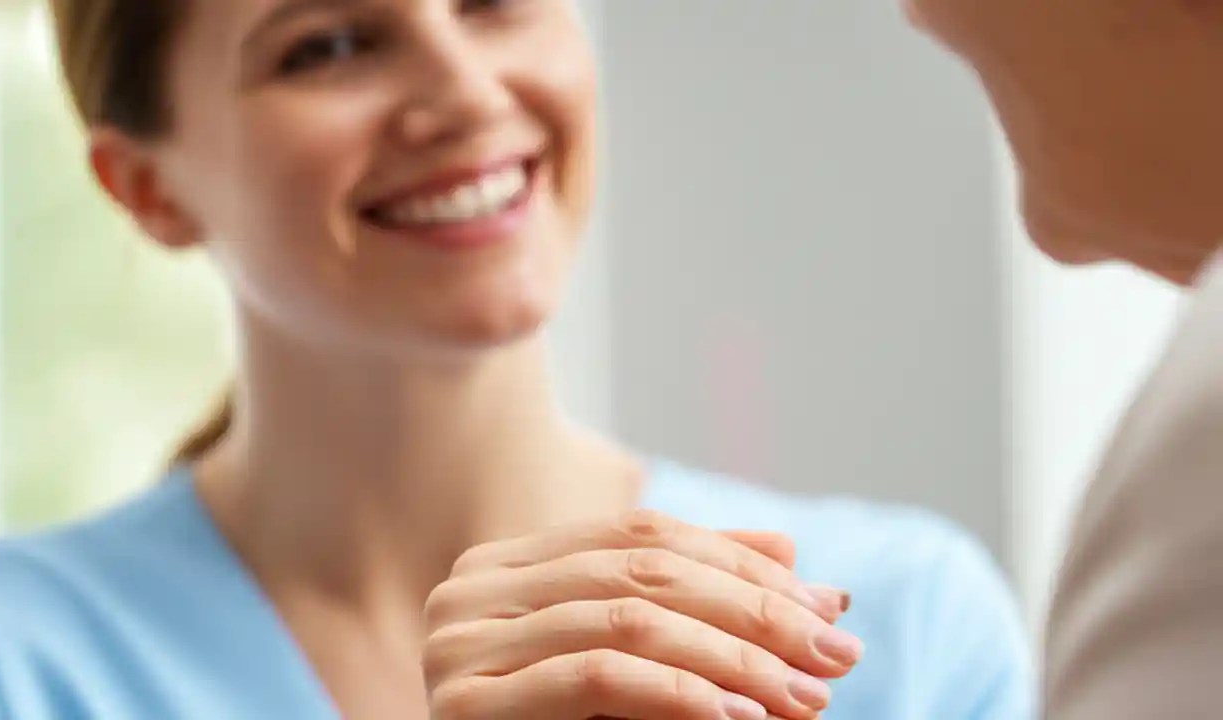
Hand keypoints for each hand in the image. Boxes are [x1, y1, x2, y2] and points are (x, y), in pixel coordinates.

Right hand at [423, 509, 860, 719]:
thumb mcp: (636, 657)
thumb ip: (693, 599)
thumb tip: (793, 549)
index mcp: (508, 564)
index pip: (642, 535)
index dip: (741, 564)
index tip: (827, 606)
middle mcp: (472, 589)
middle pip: (640, 572)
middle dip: (752, 610)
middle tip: (836, 651)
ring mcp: (460, 644)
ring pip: (627, 621)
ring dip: (733, 657)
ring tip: (804, 694)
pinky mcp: (468, 706)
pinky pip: (597, 679)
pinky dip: (679, 692)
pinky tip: (738, 715)